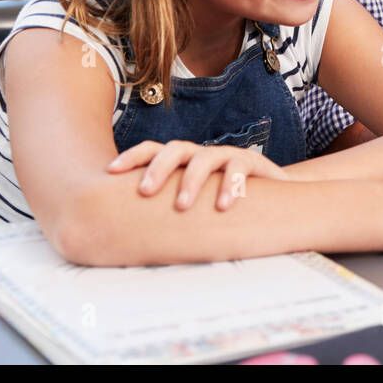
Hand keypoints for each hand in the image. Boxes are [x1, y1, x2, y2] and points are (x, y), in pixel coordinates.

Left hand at [108, 140, 289, 210]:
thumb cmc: (221, 206)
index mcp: (182, 163)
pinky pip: (238, 166)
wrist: (272, 197)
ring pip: (204, 157)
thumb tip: (124, 233)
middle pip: (174, 149)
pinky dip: (229, 184)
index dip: (132, 157)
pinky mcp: (251, 162)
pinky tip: (223, 206)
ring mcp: (226, 156)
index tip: (111, 171)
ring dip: (191, 180)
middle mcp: (200, 155)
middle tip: (145, 192)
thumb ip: (166, 210)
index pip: (152, 150)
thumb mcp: (193, 205)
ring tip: (182, 206)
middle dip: (158, 168)